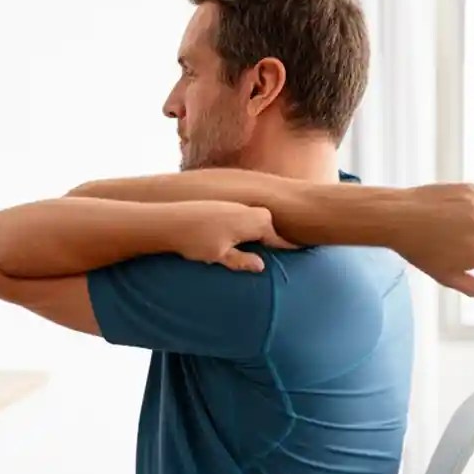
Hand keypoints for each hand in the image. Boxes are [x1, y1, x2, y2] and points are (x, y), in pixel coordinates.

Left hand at [173, 201, 296, 271]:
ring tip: (263, 248)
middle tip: (286, 252)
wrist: (170, 220)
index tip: (303, 251)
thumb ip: (241, 261)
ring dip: (259, 233)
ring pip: (255, 221)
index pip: (278, 238)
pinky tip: (238, 238)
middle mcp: (249, 211)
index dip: (289, 247)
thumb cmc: (195, 240)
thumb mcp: (220, 255)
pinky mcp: (224, 207)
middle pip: (269, 228)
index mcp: (254, 223)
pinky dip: (246, 228)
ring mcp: (237, 206)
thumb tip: (260, 267)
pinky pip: (243, 218)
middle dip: (274, 239)